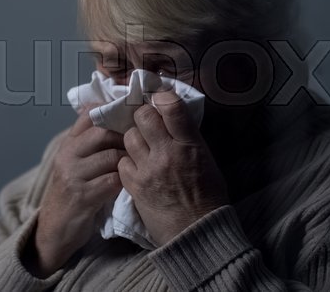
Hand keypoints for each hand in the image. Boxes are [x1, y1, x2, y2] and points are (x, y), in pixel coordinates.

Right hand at [24, 108, 124, 276]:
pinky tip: (132, 183)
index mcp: (67, 143)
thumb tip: (109, 114)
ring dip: (129, 160)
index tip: (130, 115)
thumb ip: (89, 142)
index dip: (111, 111)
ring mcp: (74, 175)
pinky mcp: (83, 196)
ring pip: (110, 156)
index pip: (88, 114)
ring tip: (139, 164)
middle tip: (141, 143)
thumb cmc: (71, 192)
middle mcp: (68, 155)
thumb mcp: (74, 162)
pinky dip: (126, 180)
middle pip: (102, 132)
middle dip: (126, 137)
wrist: (54, 228)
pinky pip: (112, 181)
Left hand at [118, 91, 228, 246]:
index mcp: (190, 145)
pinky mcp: (134, 186)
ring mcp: (148, 169)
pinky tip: (137, 166)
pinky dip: (127, 162)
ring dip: (134, 138)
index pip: (171, 106)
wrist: (197, 233)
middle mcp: (167, 153)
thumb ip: (188, 137)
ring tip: (142, 147)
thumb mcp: (207, 161)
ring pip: (129, 137)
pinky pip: (122, 162)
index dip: (161, 97)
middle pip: (142, 116)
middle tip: (147, 123)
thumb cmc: (208, 197)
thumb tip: (173, 117)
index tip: (159, 99)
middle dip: (143, 115)